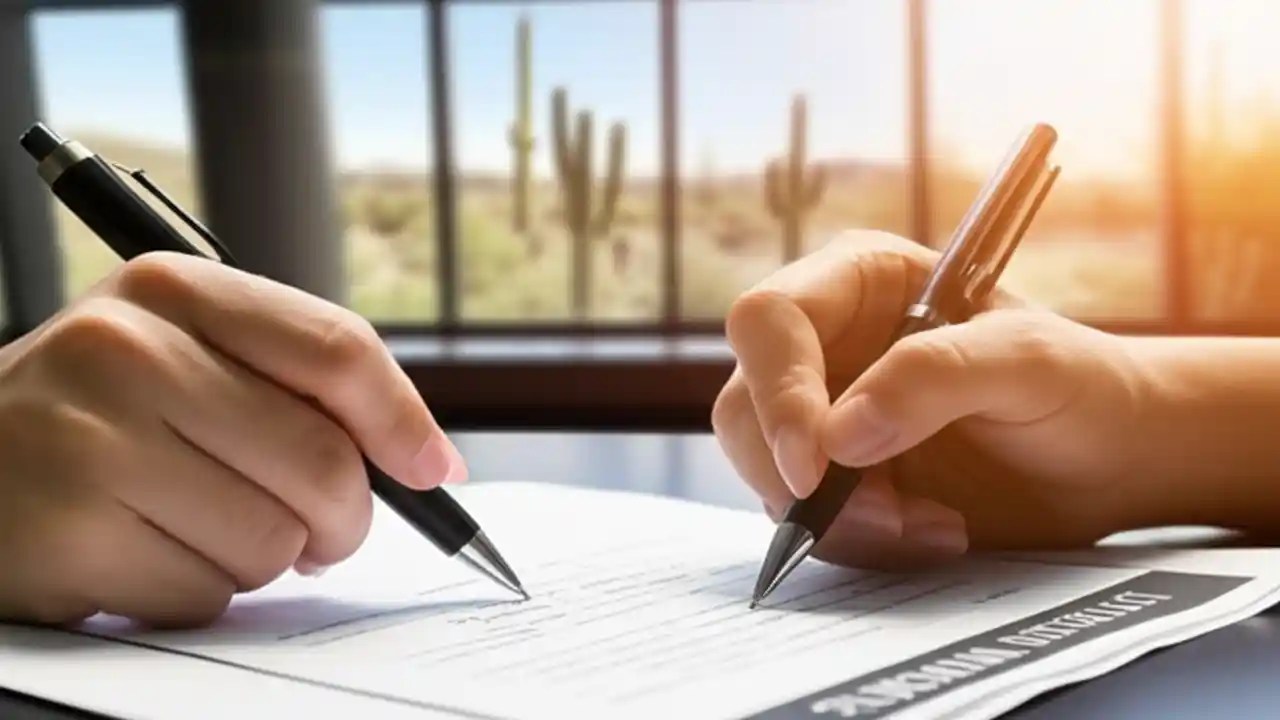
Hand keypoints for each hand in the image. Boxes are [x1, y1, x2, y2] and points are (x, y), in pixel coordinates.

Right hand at [0, 253, 464, 627]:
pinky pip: (206, 594)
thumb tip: (431, 459)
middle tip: (319, 531)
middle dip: (341, 518)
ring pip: (273, 540)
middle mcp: (127, 350)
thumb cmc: (98, 412)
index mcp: (174, 289)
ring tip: (195, 524)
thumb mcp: (185, 354)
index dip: (403, 419)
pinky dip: (195, 591)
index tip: (433, 468)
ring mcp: (90, 440)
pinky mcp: (67, 532)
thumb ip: (298, 385)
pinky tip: (143, 552)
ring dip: (260, 557)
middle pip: (323, 462)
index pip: (336, 350)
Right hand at [712, 231, 1151, 568]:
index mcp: (859, 282)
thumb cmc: (1081, 386)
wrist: (1111, 460)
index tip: (817, 465)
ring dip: (839, 517)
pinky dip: (861, 540)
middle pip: (745, 403)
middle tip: (884, 513)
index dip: (779, 391)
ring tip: (931, 522)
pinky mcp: (837, 478)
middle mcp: (826, 344)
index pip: (770, 320)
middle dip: (800, 474)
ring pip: (765, 471)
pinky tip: (934, 529)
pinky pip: (807, 519)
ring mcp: (825, 415)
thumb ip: (933, 377)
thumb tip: (839, 434)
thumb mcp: (1028, 363)